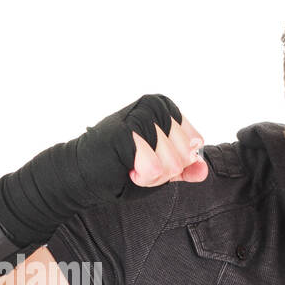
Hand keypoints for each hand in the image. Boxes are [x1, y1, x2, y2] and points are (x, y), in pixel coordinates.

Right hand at [76, 93, 208, 200]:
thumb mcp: (160, 168)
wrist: (81, 174)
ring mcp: (141, 116)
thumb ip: (184, 166)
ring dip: (151, 176)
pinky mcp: (127, 133)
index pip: (196, 144)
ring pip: (172, 164)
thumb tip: (203, 169)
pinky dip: (141, 178)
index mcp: (164, 107)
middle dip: (164, 172)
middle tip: (137, 165)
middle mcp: (154, 105)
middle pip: (185, 155)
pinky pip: (154, 170)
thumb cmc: (118, 168)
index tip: (150, 158)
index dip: (177, 163)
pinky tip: (124, 168)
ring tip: (129, 166)